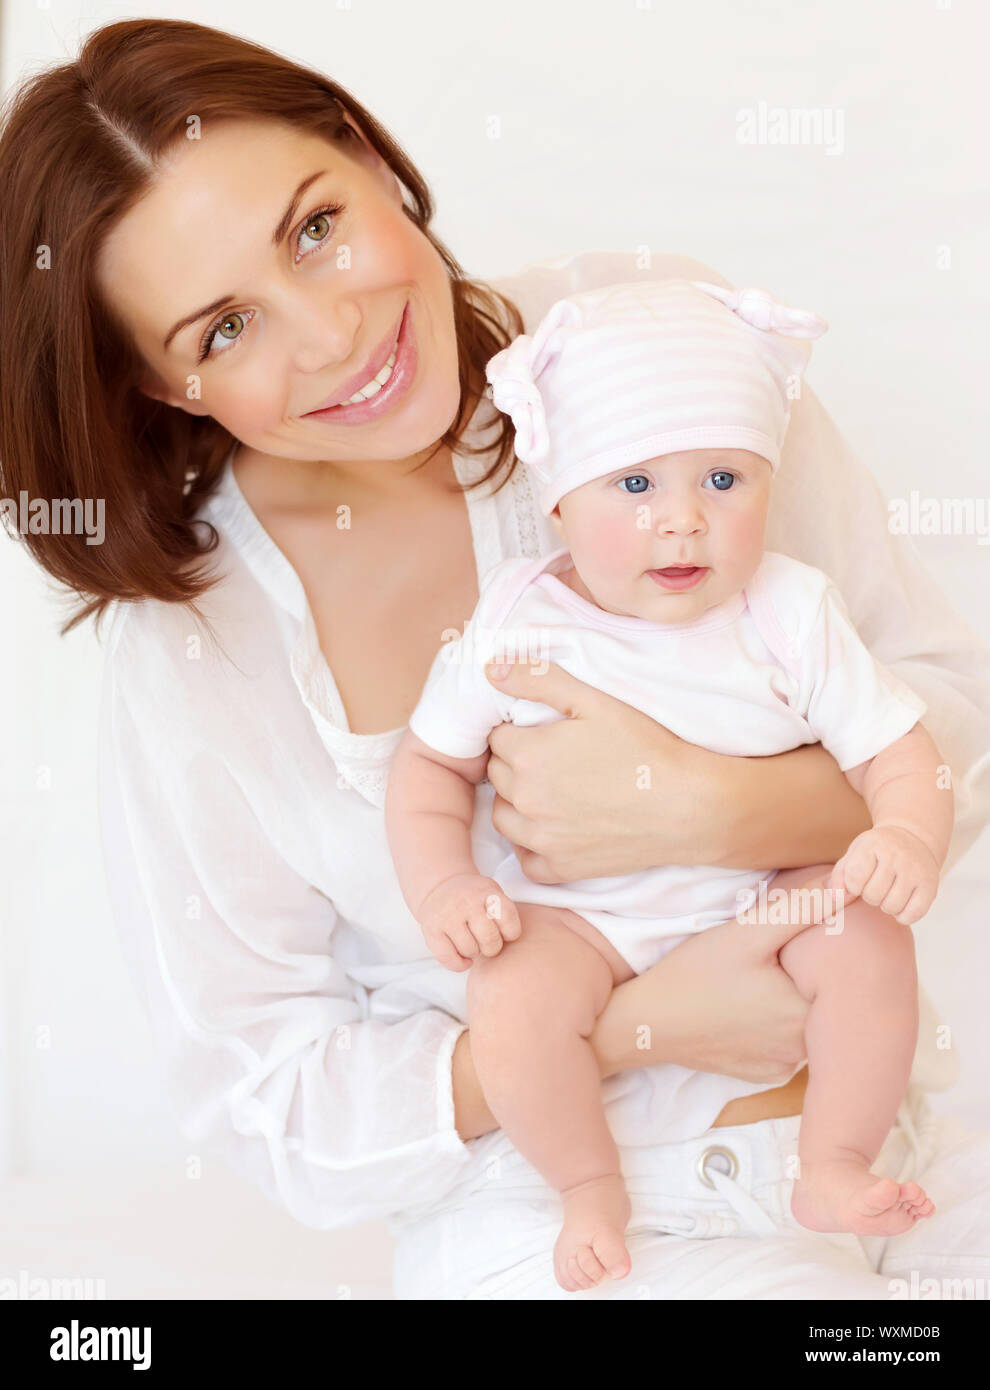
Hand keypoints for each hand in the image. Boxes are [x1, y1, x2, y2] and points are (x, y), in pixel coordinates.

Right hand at [417, 873, 521, 971]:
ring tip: (472, 942)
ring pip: (470, 951)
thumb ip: (504, 912)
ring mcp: (448, 916)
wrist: (438, 888)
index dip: (510, 932)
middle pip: (490, 939)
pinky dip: (459, 964)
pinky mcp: (432, 929)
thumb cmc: (472, 897)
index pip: (508, 920)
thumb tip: (509, 941)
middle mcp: (467, 902)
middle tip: (487, 942)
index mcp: (486, 892)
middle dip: (492, 947)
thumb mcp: (492, 892)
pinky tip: (462, 957)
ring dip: (474, 953)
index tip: (504, 932)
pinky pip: (449, 958)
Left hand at [484, 658, 724, 882]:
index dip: (519, 732)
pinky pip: (525, 860)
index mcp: (528, 755)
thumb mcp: (593, 700)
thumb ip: (538, 680)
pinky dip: (532, 846)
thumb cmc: (644, 748)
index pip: (497, 738)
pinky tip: (554, 829)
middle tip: (554, 758)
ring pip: (503, 816)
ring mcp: (541, 839)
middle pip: (497, 775)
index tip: (545, 733)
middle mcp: (526, 800)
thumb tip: (492, 669)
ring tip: (551, 790)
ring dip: (517, 802)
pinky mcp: (561, 869)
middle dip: (516, 763)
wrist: (687, 805)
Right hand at [592, 875, 827, 1083]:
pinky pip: (786, 1045)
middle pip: (822, 1001)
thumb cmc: (697, 973)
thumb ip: (802, 907)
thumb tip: (849, 883)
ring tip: (761, 982)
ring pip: (806, 1024)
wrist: (649, 1023)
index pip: (837, 974)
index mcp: (807, 1011)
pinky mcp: (765, 1074)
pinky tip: (749, 1009)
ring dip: (794, 1002)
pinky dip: (776, 1027)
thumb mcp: (747, 933)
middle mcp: (805, 1049)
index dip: (822, 951)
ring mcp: (785, 1066)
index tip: (794, 943)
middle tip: (770, 960)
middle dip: (807, 977)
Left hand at [829, 825, 939, 925]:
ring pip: (891, 907)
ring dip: (886, 905)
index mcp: (873, 844)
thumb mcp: (854, 855)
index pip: (854, 877)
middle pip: (872, 895)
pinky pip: (912, 915)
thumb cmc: (877, 852)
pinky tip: (902, 902)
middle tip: (876, 885)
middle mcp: (897, 855)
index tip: (859, 879)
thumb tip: (836, 900)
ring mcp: (916, 870)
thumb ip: (840, 877)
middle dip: (869, 895)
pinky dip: (903, 915)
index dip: (853, 885)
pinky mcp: (931, 886)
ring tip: (889, 892)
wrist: (913, 839)